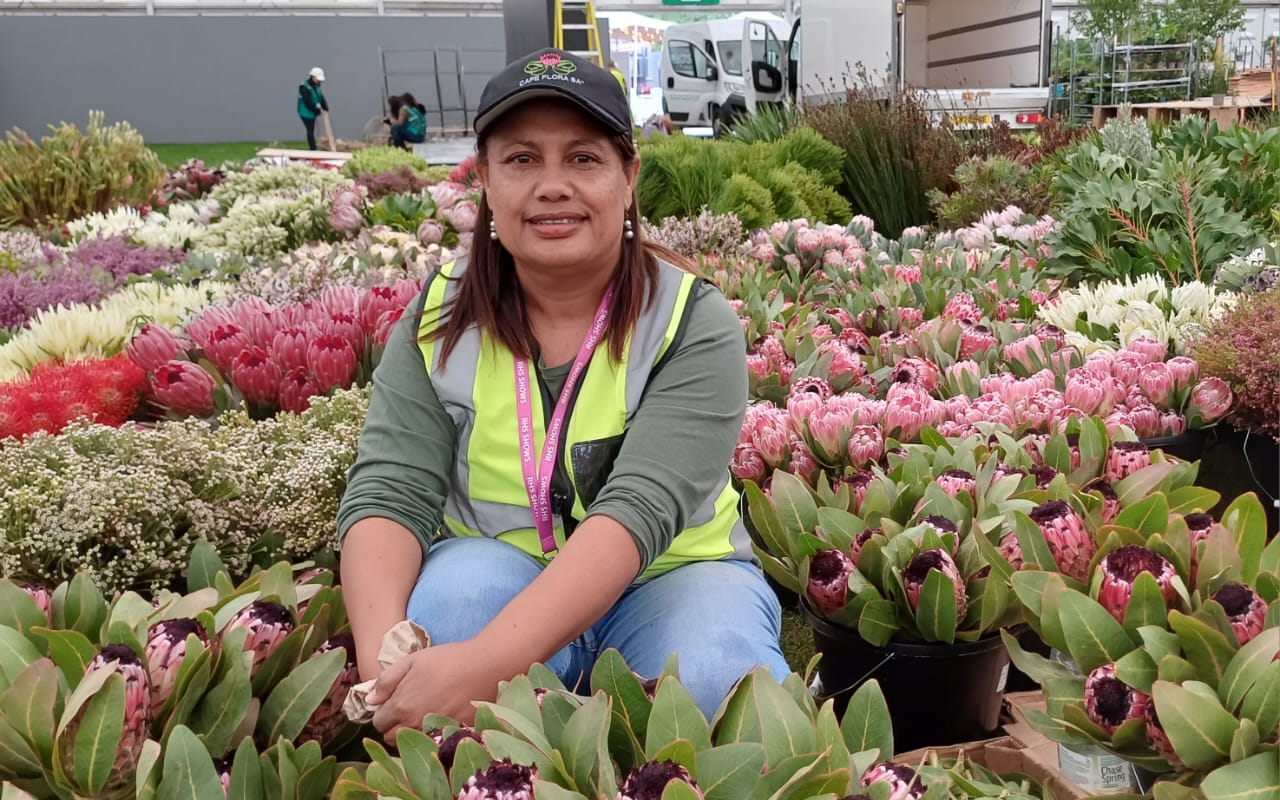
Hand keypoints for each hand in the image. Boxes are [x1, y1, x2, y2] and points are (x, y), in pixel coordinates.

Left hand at [367, 640, 510, 737]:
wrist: (485, 666)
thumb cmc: (448, 659)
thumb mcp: (412, 660)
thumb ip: (387, 680)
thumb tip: (370, 700)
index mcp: (401, 706)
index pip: (378, 722)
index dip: (384, 711)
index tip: (394, 702)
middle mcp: (414, 725)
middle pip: (391, 737)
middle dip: (394, 725)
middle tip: (407, 708)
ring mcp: (433, 734)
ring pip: (410, 744)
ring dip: (410, 733)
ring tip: (422, 714)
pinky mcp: (451, 736)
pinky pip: (432, 744)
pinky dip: (431, 736)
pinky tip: (440, 718)